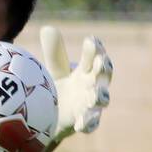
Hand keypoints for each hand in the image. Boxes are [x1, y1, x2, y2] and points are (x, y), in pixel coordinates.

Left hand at [40, 27, 112, 141]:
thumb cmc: (60, 88)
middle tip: (101, 61)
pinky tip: (81, 124)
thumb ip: (54, 53)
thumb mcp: (55, 70)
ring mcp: (91, 104)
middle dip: (104, 68)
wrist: (54, 117)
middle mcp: (92, 85)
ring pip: (101, 99)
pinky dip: (87, 123)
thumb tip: (48, 27)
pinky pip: (90, 123)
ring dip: (100, 96)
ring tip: (96, 95)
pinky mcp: (84, 121)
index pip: (94, 56)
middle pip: (103, 75)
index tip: (91, 40)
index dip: (95, 49)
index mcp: (86, 70)